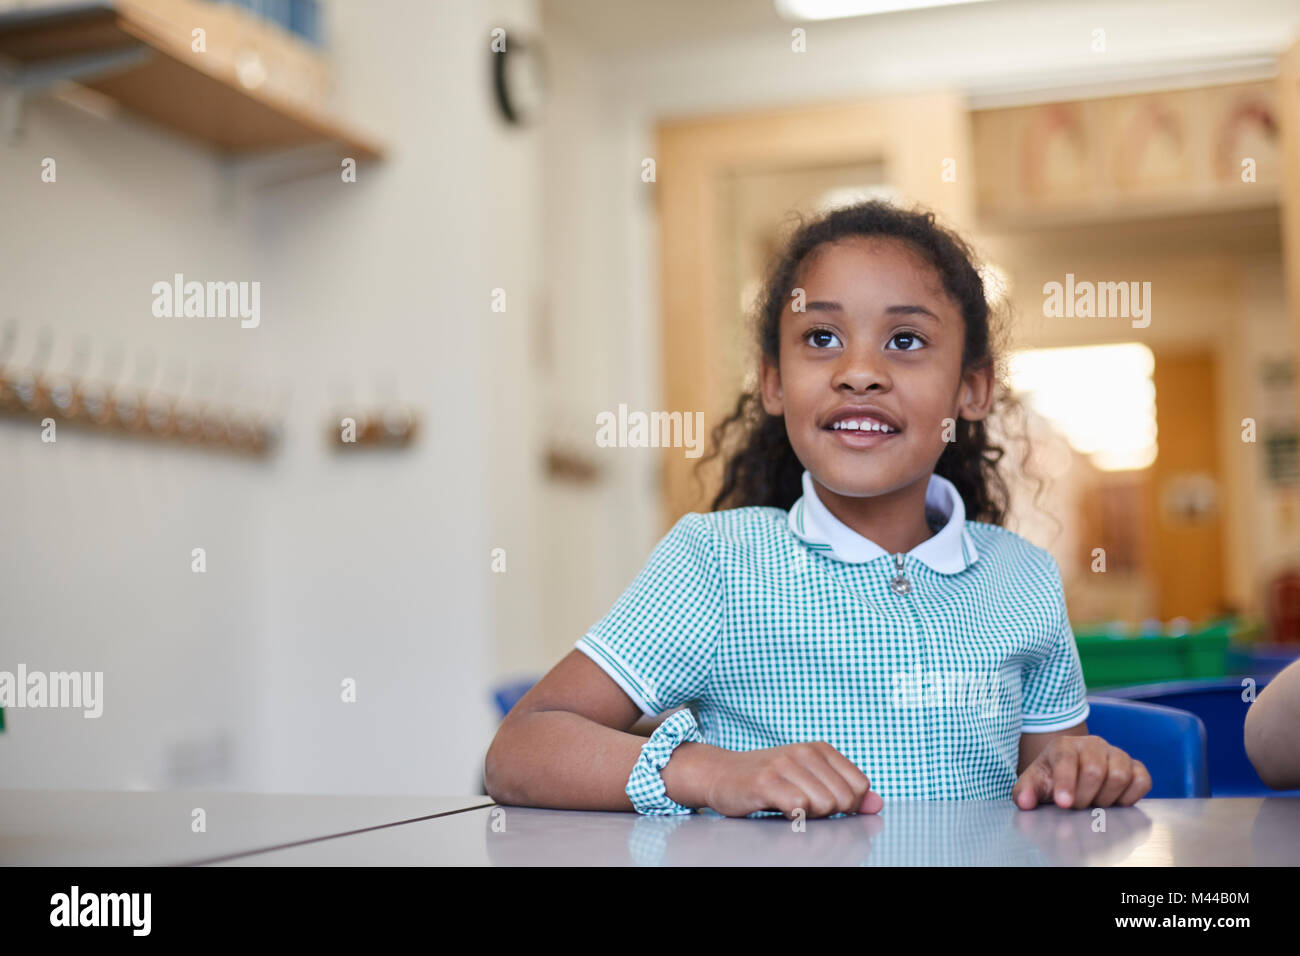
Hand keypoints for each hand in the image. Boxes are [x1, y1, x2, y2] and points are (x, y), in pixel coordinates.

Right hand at [698, 741, 883, 818]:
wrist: (720, 774)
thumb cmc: (768, 780)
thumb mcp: (809, 780)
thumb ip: (844, 791)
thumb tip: (878, 805)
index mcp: (820, 749)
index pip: (860, 786)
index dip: (847, 805)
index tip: (823, 805)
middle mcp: (804, 752)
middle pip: (844, 799)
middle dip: (828, 813)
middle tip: (803, 807)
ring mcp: (784, 764)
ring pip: (823, 804)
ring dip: (808, 816)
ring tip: (789, 808)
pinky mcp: (765, 781)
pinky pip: (798, 808)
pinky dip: (792, 818)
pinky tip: (778, 810)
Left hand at [1012, 734, 1150, 809]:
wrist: (1072, 775)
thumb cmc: (1052, 780)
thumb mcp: (1033, 784)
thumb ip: (1025, 792)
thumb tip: (1025, 802)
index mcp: (1064, 745)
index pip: (1066, 760)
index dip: (1065, 783)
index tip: (1063, 804)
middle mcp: (1092, 744)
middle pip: (1095, 770)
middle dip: (1084, 797)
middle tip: (1076, 807)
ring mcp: (1116, 754)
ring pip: (1120, 775)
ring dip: (1106, 798)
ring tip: (1093, 804)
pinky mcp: (1135, 766)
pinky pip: (1142, 780)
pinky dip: (1131, 796)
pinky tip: (1115, 802)